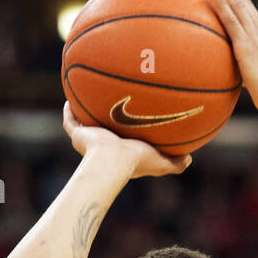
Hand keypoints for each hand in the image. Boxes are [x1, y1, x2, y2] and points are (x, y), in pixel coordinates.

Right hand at [62, 102, 191, 178]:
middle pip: (102, 128)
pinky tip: (70, 97)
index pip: (123, 138)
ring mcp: (88, 140)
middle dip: (105, 118)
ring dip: (85, 111)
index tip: (132, 116)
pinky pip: (70, 120)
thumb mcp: (160, 162)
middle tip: (111, 103)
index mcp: (120, 151)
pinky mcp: (78, 134)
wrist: (112, 161)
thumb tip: (189, 159)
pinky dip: (69, 110)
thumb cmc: (136, 161)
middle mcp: (103, 145)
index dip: (126, 129)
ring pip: (84, 123)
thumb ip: (175, 163)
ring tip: (87, 95)